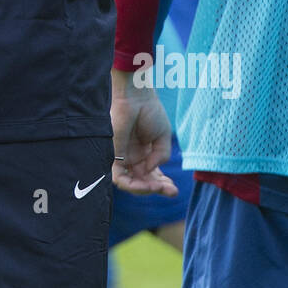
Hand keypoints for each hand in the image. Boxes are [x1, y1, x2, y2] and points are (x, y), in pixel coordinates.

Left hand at [110, 68, 176, 195]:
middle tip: (171, 191)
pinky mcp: (113, 155)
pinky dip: (134, 185)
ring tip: (159, 187)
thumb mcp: (163, 137)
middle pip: (142, 182)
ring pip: (130, 184)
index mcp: (144, 154)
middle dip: (157, 189)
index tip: (174, 189)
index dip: (163, 186)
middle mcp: (131, 158)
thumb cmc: (150, 111)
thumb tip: (151, 171)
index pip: (151, 176)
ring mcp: (122, 157)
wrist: (137, 97)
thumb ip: (161, 156)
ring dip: (146, 189)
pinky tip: (150, 182)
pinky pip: (119, 178)